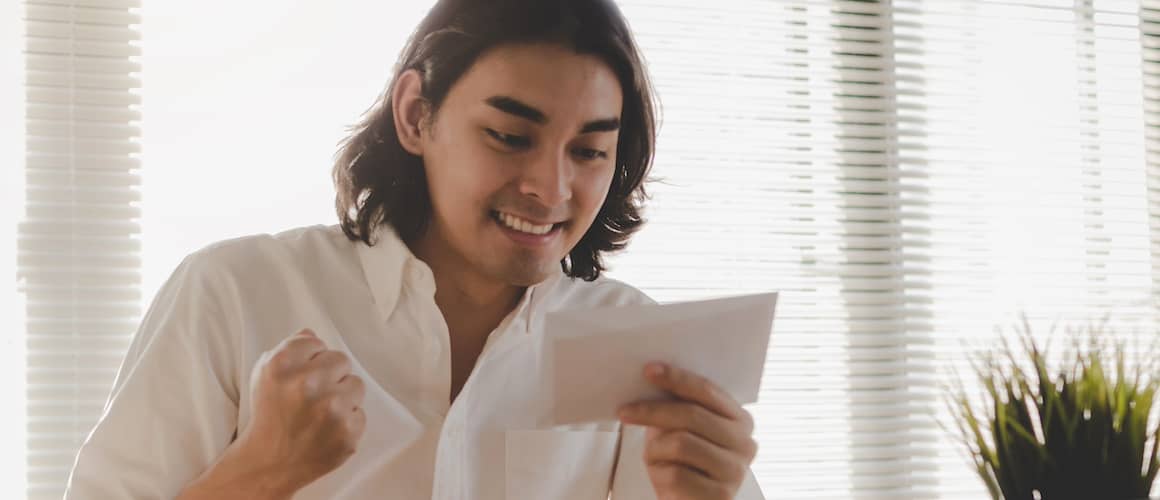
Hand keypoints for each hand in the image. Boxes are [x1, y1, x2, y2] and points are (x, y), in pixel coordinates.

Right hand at [233, 329, 366, 494]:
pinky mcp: (347, 433)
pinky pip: (360, 413)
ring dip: (343, 396)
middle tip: (313, 395)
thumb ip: (290, 348)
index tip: (300, 375)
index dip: (309, 358)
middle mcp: (307, 384)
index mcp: (283, 365)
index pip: (316, 342)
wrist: (270, 462)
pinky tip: (327, 429)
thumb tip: (311, 333)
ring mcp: (330, 410)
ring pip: (356, 384)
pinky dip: (348, 421)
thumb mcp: (266, 374)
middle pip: (341, 360)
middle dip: (330, 375)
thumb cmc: (271, 415)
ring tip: (322, 412)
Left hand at [617, 362, 757, 499]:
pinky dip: (659, 474)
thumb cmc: (684, 464)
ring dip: (656, 449)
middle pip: (691, 415)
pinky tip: (663, 477)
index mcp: (740, 419)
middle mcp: (745, 443)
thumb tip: (650, 378)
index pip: (707, 391)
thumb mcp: (682, 430)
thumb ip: (677, 408)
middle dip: (652, 411)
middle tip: (624, 411)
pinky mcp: (721, 496)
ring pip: (681, 443)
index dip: (677, 378)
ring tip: (653, 457)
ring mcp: (735, 471)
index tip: (649, 371)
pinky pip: (676, 475)